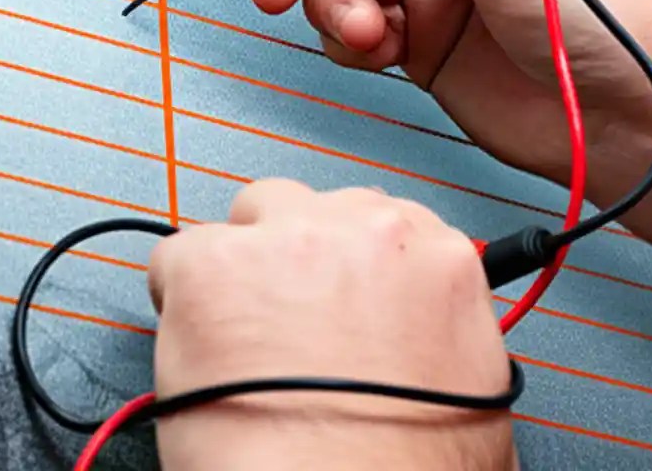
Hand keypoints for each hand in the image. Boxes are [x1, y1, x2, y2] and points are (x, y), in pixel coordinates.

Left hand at [148, 179, 515, 470]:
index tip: (333, 291)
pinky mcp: (212, 262)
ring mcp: (288, 240)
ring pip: (247, 218)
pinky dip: (180, 300)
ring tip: (237, 336)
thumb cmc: (405, 469)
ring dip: (239, 265)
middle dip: (294, 254)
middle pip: (313, 207)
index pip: (387, 222)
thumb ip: (437, 327)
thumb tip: (412, 336)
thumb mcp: (475, 390)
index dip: (349, 261)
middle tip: (281, 318)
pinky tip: (199, 349)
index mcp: (441, 263)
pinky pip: (176, 259)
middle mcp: (367, 232)